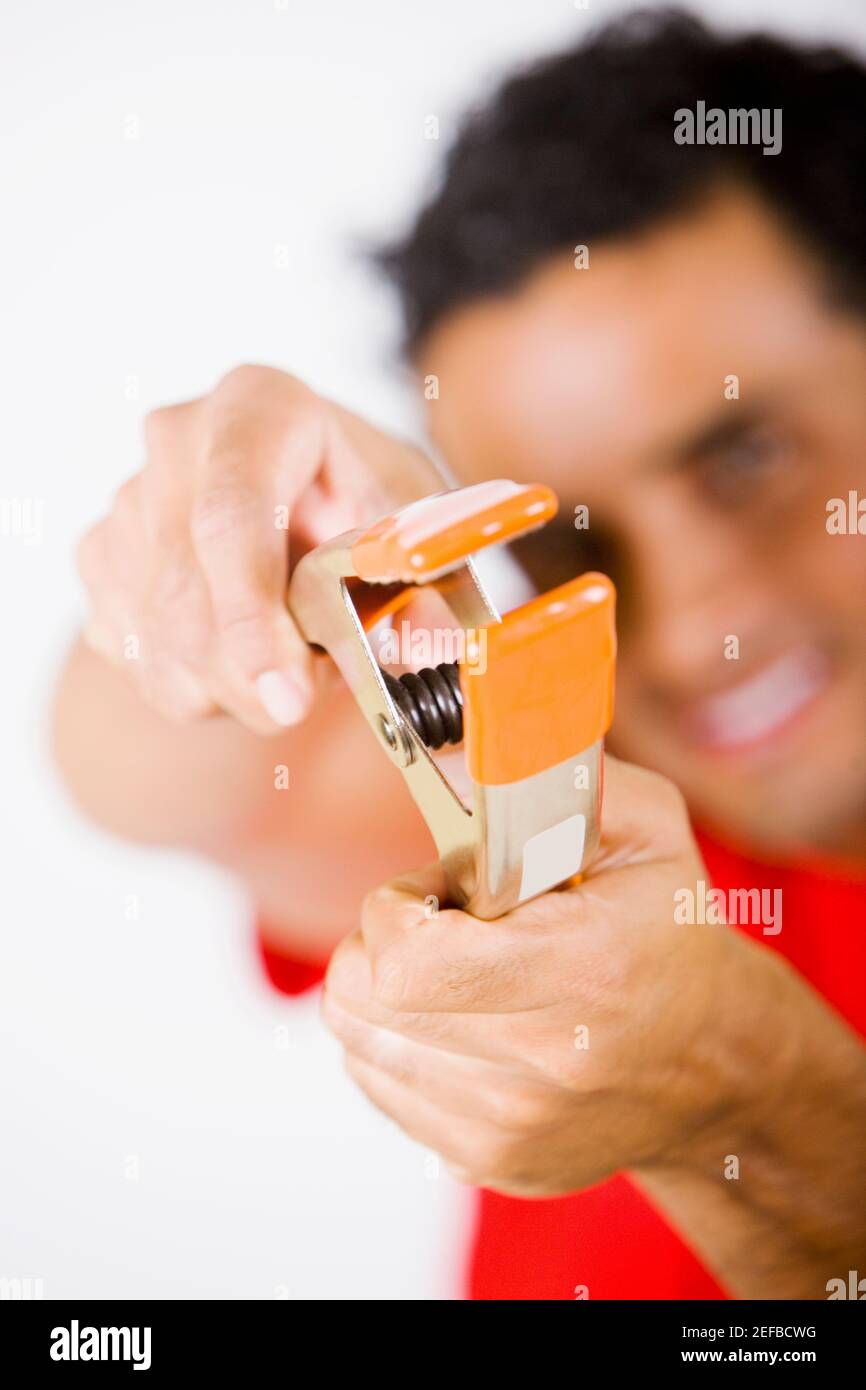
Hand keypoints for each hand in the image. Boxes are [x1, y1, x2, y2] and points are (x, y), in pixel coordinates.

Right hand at [77, 365, 436, 734]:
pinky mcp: (101, 560)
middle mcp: (176, 444)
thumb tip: (418, 642)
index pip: (232, 518)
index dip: (252, 618)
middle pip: (186, 598)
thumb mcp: (416, 524)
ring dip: (235, 689)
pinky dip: (204, 689)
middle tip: (313, 697)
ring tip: (290, 657)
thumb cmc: (368, 499)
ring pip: (160, 645)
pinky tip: (244, 652)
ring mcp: (127, 502)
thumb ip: (423, 581)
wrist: (317, 494)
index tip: (288, 698)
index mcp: (258, 409)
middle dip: (253, 678)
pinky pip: (142, 663)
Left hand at [323, 756, 798, 1196]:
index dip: (396, 910)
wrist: (711, 1065)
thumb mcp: (645, 827)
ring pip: (357, 1040)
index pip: (405, 961)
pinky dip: (398, 1038)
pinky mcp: (484, 1160)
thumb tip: (464, 739)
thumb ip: (556, 773)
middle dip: (380, 942)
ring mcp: (506, 1126)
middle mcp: (540, 1066)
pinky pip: (377, 1081)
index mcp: (580, 973)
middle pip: (360, 1000)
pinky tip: (461, 1016)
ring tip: (456, 969)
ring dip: (386, 991)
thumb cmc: (668, 936)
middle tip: (442, 924)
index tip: (437, 891)